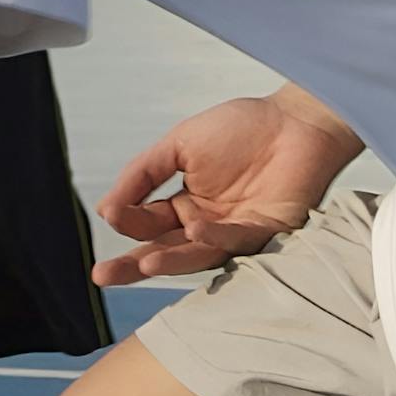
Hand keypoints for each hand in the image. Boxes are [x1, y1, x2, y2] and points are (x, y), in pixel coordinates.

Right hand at [101, 83, 367, 271]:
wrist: (294, 119)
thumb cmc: (241, 128)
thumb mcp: (179, 144)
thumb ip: (143, 173)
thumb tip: (104, 209)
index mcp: (185, 205)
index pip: (147, 222)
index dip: (127, 219)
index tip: (110, 212)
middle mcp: (206, 226)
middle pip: (164, 251)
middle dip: (133, 265)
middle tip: (101, 276)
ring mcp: (234, 233)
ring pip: (196, 254)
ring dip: (170, 260)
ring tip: (144, 264)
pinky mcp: (264, 233)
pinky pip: (235, 240)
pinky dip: (213, 235)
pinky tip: (194, 226)